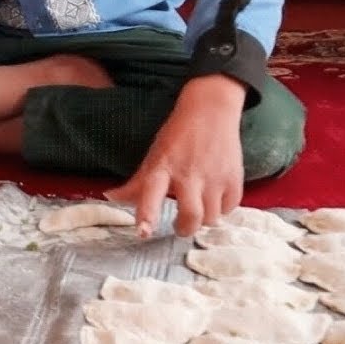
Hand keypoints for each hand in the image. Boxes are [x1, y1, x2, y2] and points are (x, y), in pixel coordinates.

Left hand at [107, 75, 244, 237]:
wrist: (210, 111)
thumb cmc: (176, 137)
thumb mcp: (153, 157)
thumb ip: (135, 183)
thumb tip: (110, 198)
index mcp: (162, 167)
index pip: (151, 194)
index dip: (147, 214)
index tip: (143, 232)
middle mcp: (189, 174)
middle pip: (191, 216)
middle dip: (184, 228)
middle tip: (179, 225)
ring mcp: (214, 177)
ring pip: (211, 217)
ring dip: (202, 219)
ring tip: (196, 208)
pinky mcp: (234, 178)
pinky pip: (229, 209)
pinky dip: (221, 209)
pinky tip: (213, 198)